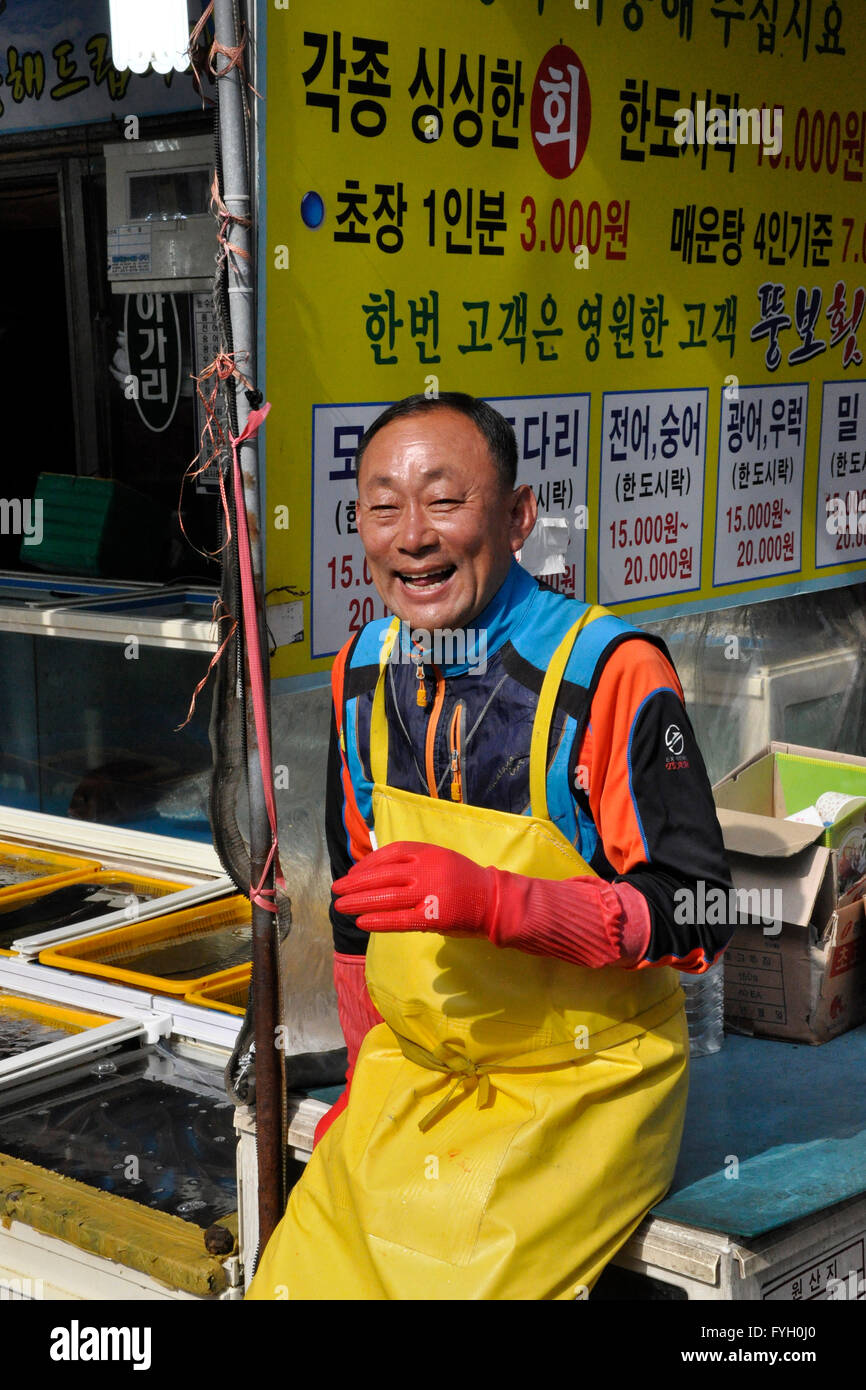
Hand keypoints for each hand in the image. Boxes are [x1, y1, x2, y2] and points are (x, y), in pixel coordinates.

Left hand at [332, 842, 651, 968]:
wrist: (500, 901)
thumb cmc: (469, 883)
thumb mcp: (442, 862)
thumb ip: (416, 863)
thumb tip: (381, 869)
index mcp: (430, 850)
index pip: (390, 852)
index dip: (367, 864)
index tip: (353, 873)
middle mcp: (428, 867)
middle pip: (382, 874)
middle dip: (356, 883)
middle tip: (337, 891)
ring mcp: (431, 891)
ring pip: (386, 896)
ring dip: (359, 901)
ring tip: (340, 907)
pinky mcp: (435, 916)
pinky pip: (400, 918)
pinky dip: (378, 920)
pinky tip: (362, 922)